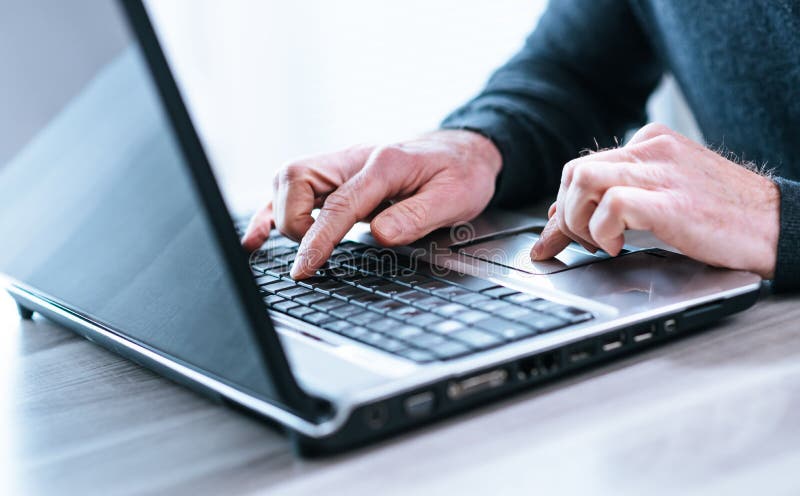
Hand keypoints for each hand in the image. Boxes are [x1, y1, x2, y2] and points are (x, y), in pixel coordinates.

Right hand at [242, 130, 501, 278]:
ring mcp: (342, 166)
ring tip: (294, 248)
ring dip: (281, 214)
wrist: (464, 150)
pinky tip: (257, 236)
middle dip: (293, 220)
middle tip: (312, 253)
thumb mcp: (455, 198)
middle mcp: (355, 159)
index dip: (318, 238)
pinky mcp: (336, 177)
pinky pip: (293, 189)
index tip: (304, 267)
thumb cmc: (461, 173)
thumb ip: (416, 217)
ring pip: (288, 179)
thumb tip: (380, 235)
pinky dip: (272, 212)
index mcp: (385, 164)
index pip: (340, 203)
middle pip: (296, 177)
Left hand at [531, 123, 779, 278]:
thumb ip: (619, 195)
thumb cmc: (723, 215)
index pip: (584, 165)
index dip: (562, 204)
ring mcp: (661, 172)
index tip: (555, 235)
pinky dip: (602, 231)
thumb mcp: (665, 194)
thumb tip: (565, 214)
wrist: (776, 225)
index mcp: (651, 143)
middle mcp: (652, 149)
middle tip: (582, 244)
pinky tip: (619, 247)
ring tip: (600, 244)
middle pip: (574, 171)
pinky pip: (610, 205)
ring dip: (578, 220)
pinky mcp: (669, 201)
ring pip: (582, 180)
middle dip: (565, 214)